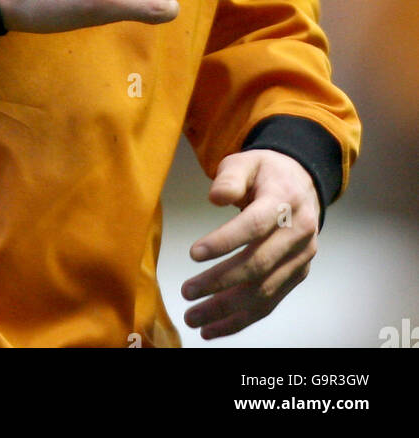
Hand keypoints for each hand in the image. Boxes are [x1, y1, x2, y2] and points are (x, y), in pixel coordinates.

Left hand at [181, 149, 319, 340]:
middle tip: (187, 292)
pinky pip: (270, 302)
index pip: (255, 225)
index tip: (193, 253)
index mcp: (284, 200)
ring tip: (194, 317)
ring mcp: (300, 258)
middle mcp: (298, 233)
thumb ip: (230, 177)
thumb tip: (215, 197)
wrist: (302, 184)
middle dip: (220, 282)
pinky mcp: (297, 275)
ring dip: (227, 310)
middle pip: (258, 264)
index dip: (225, 241)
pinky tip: (214, 328)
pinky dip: (241, 319)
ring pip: (264, 291)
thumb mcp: (246, 161)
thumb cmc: (266, 173)